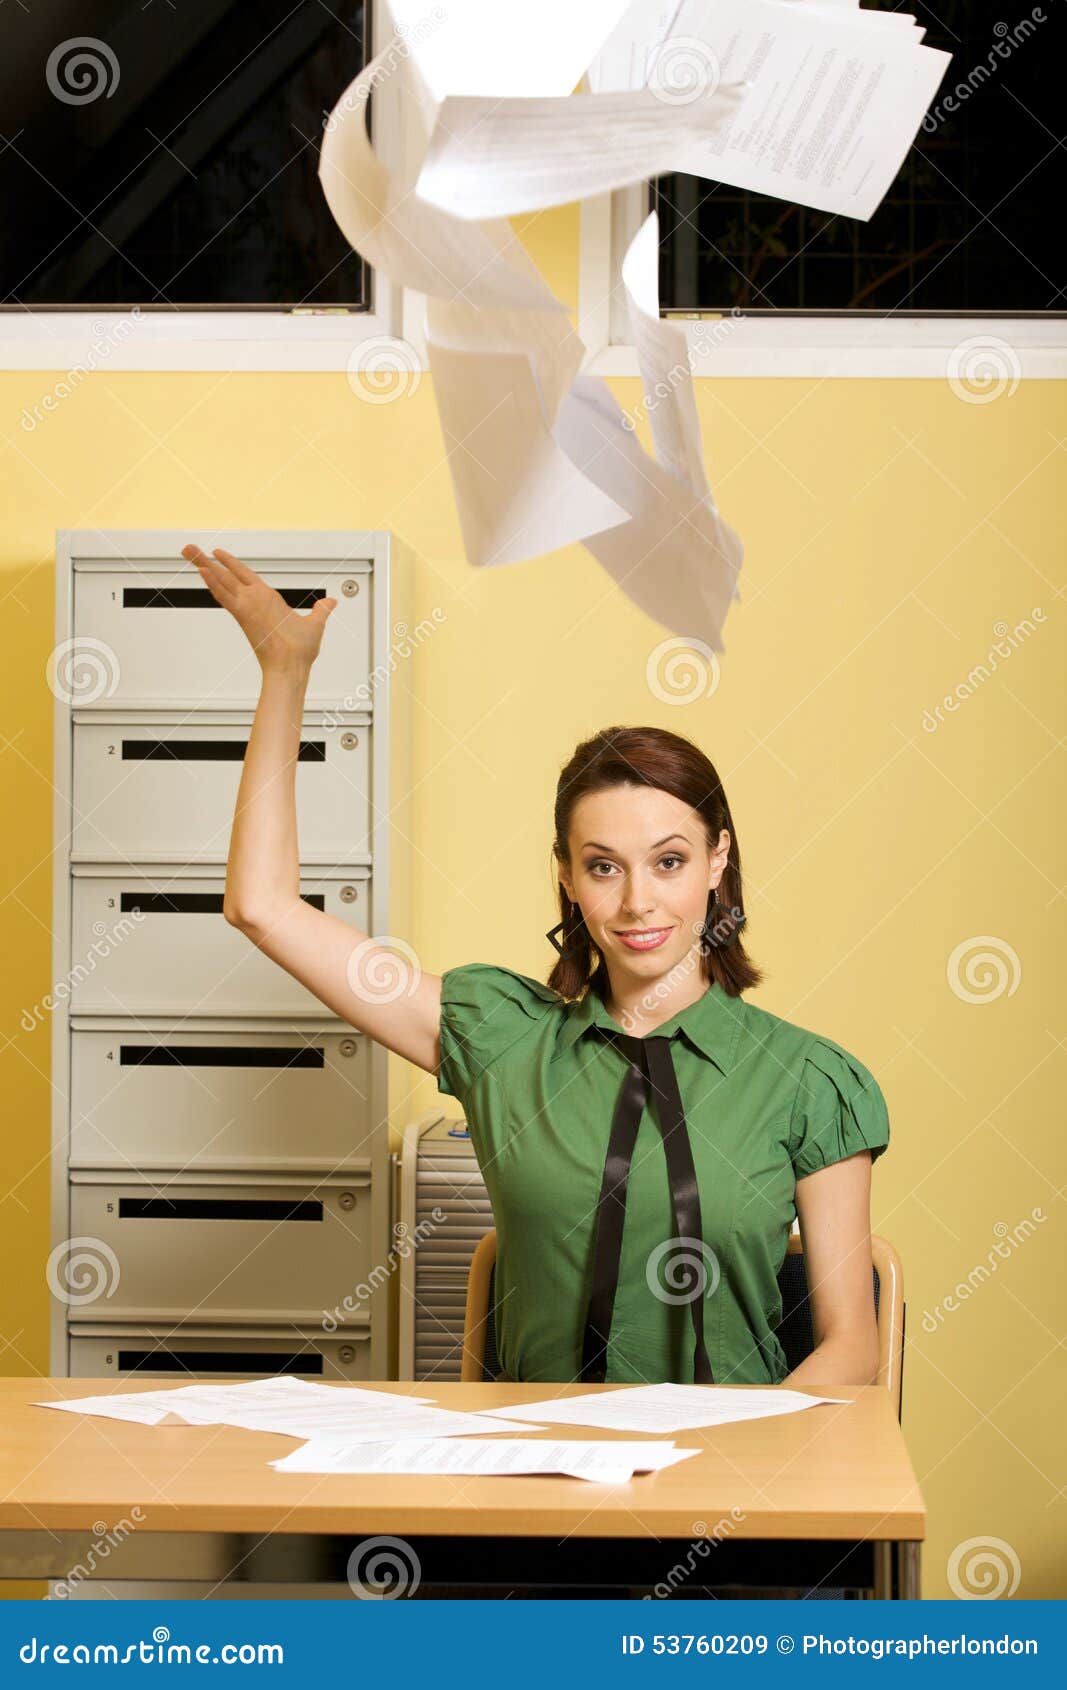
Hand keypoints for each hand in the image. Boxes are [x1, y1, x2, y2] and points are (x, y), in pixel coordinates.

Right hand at [181, 545, 337, 673]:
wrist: (292, 668)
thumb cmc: (300, 653)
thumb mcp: (315, 624)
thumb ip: (321, 610)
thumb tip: (331, 602)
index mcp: (267, 601)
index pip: (244, 576)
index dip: (231, 563)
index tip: (218, 553)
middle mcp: (253, 602)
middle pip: (226, 575)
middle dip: (206, 560)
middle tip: (189, 548)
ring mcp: (246, 608)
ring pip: (221, 581)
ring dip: (203, 565)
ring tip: (188, 550)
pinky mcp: (243, 616)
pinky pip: (226, 596)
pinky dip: (214, 583)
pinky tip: (202, 570)